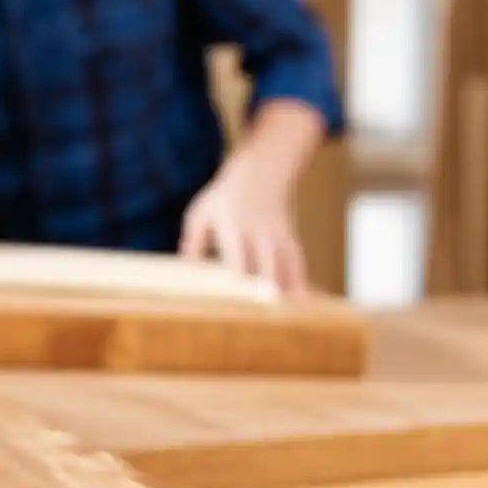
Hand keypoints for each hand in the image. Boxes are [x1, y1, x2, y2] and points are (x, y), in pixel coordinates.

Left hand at [179, 160, 308, 295]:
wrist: (259, 174)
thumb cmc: (221, 199)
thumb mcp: (200, 213)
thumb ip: (193, 241)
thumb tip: (185, 269)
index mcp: (233, 225)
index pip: (236, 251)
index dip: (238, 269)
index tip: (238, 288)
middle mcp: (258, 231)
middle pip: (265, 258)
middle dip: (267, 280)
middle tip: (268, 303)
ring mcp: (277, 235)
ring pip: (286, 262)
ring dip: (289, 286)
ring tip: (290, 313)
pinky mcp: (289, 238)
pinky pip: (297, 261)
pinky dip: (301, 280)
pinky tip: (302, 302)